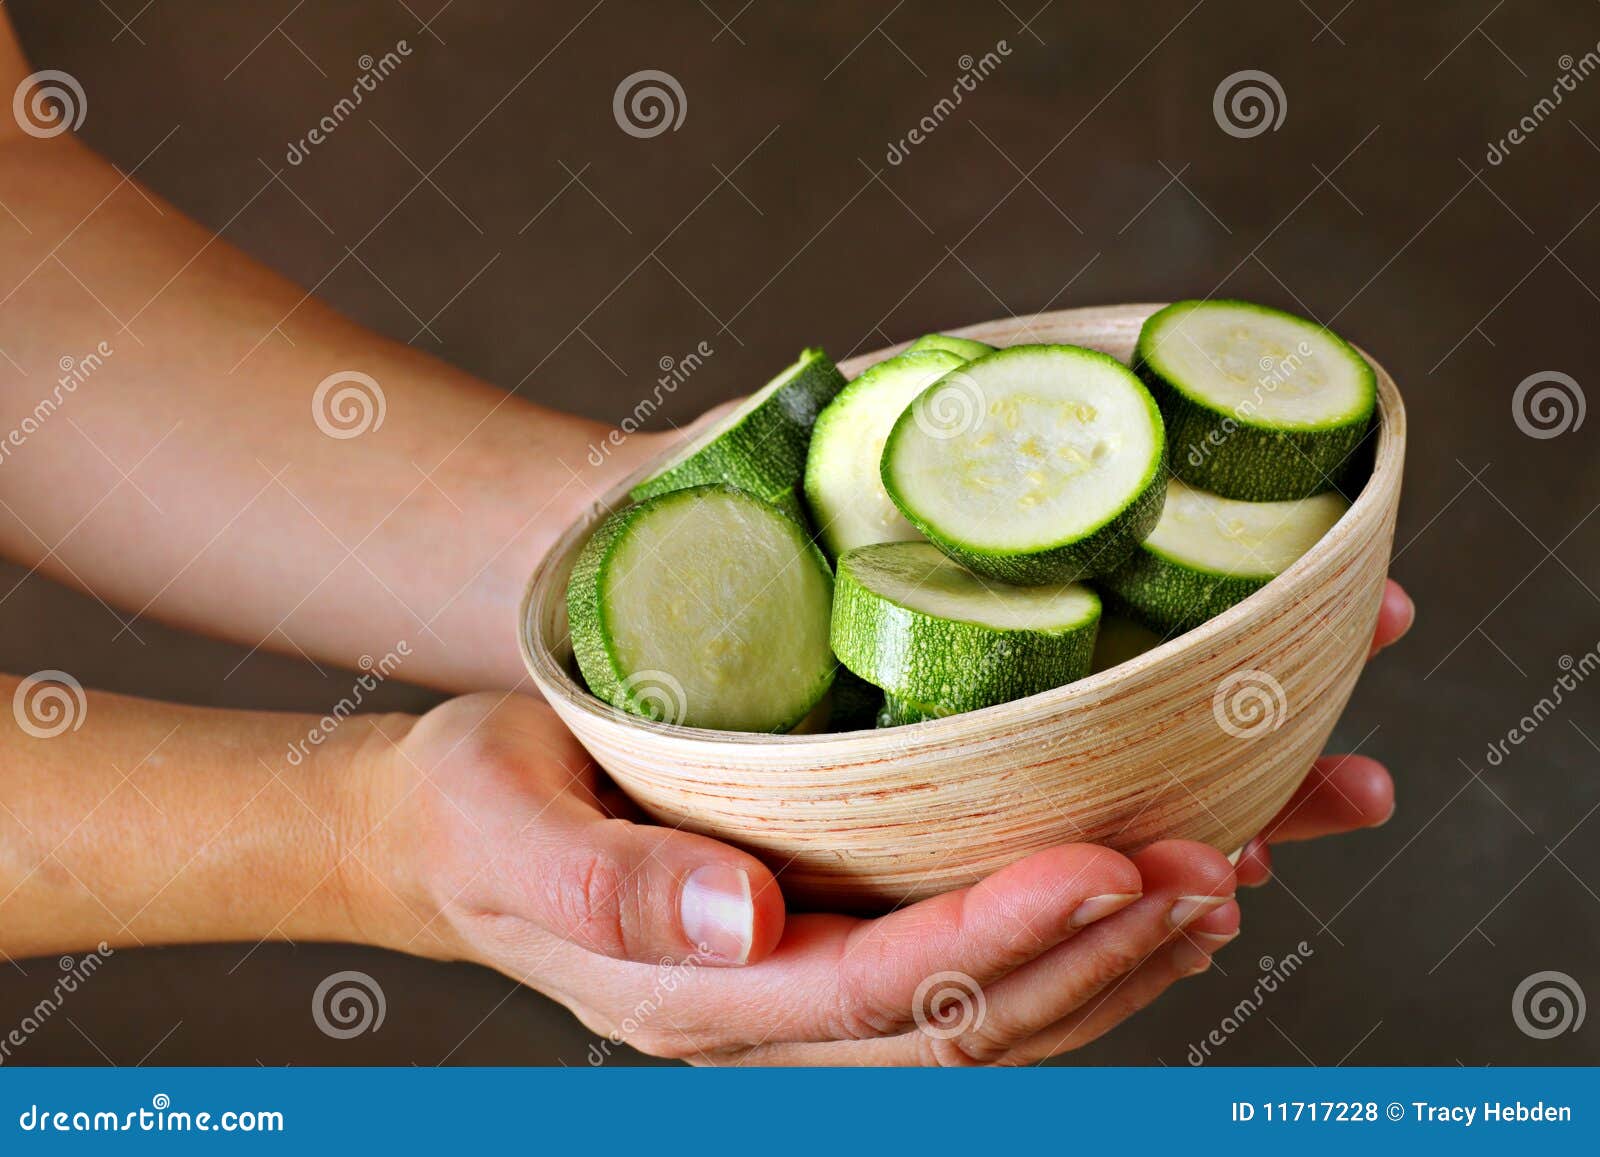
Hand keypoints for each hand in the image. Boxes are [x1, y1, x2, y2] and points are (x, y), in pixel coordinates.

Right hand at [352, 580, 1411, 1065]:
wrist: (446, 828)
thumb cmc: (470, 807)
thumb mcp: (502, 825)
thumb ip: (608, 885)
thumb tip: (743, 919)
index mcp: (694, 995)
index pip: (878, 989)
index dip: (998, 937)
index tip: (1103, 865)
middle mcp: (766, 1018)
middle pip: (961, 1023)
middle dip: (1095, 954)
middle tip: (1210, 873)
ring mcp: (802, 997)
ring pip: (985, 1018)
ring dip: (1108, 960)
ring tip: (1217, 885)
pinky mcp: (825, 952)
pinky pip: (964, 976)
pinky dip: (1064, 943)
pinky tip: (1134, 893)